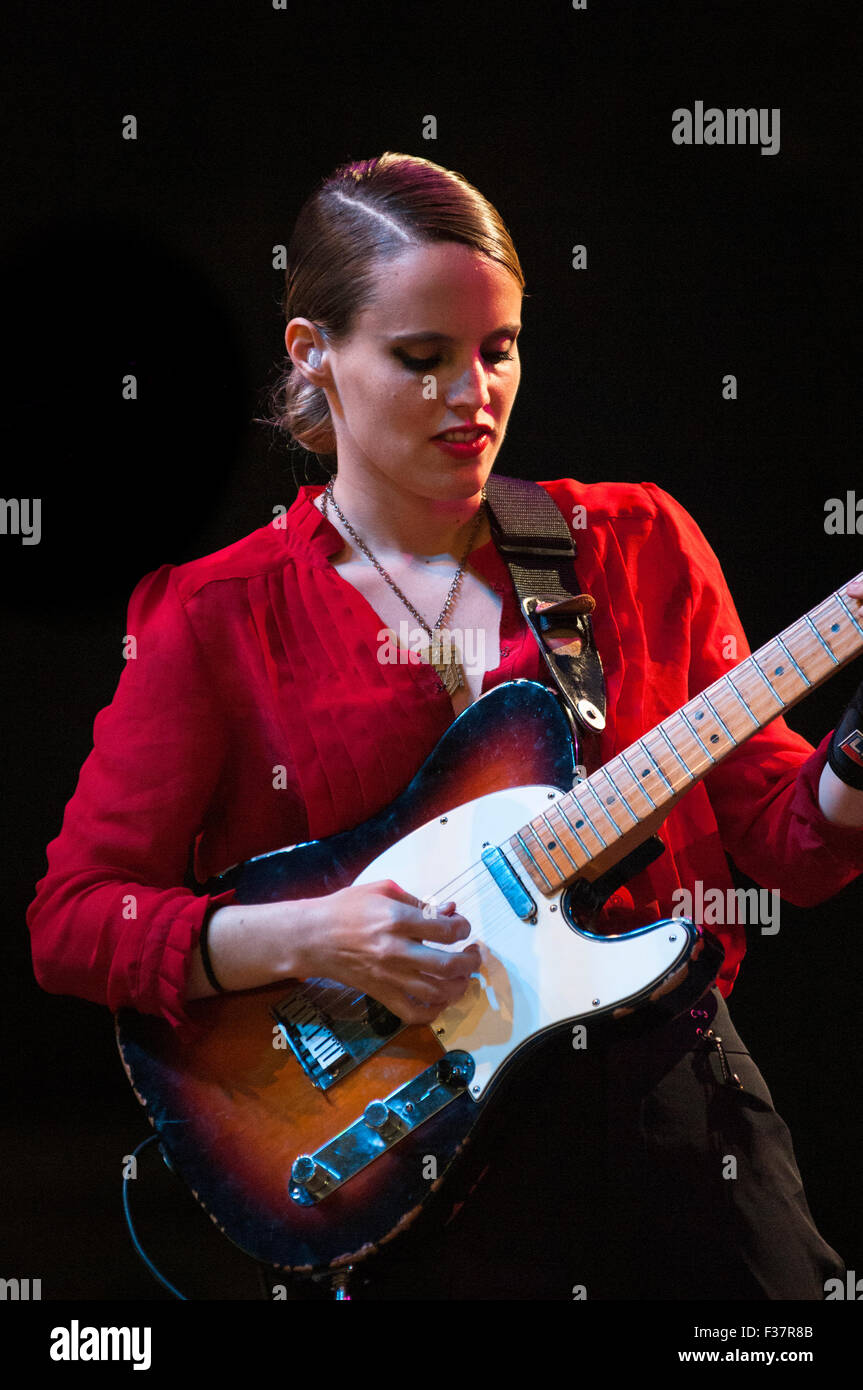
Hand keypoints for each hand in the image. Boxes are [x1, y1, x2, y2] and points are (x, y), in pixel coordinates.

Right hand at [298, 879, 480, 1024]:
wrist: (312, 937)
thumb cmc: (345, 909)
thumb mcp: (382, 891)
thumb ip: (418, 901)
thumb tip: (449, 910)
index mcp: (396, 920)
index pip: (445, 930)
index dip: (463, 928)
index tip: (461, 928)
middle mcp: (395, 951)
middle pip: (447, 966)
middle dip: (470, 962)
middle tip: (473, 955)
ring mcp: (388, 976)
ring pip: (435, 992)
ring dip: (459, 987)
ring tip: (463, 977)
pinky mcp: (380, 993)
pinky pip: (412, 1012)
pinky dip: (433, 1012)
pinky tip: (440, 1000)